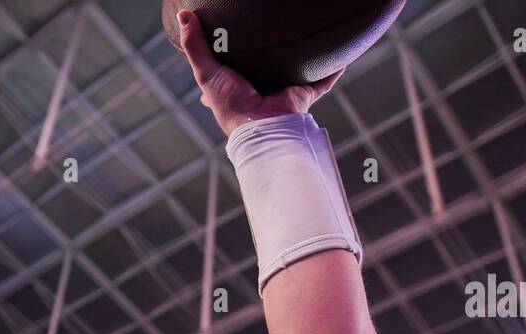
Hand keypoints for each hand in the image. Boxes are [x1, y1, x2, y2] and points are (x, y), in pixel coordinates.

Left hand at [175, 9, 343, 136]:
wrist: (262, 126)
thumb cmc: (232, 104)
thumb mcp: (207, 72)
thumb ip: (196, 45)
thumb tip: (184, 15)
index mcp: (235, 91)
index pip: (227, 76)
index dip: (225, 64)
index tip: (226, 48)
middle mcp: (259, 92)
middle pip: (263, 71)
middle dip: (267, 59)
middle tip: (270, 38)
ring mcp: (281, 94)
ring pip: (292, 74)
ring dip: (300, 62)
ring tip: (305, 41)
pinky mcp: (301, 97)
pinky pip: (321, 83)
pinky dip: (331, 73)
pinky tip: (341, 58)